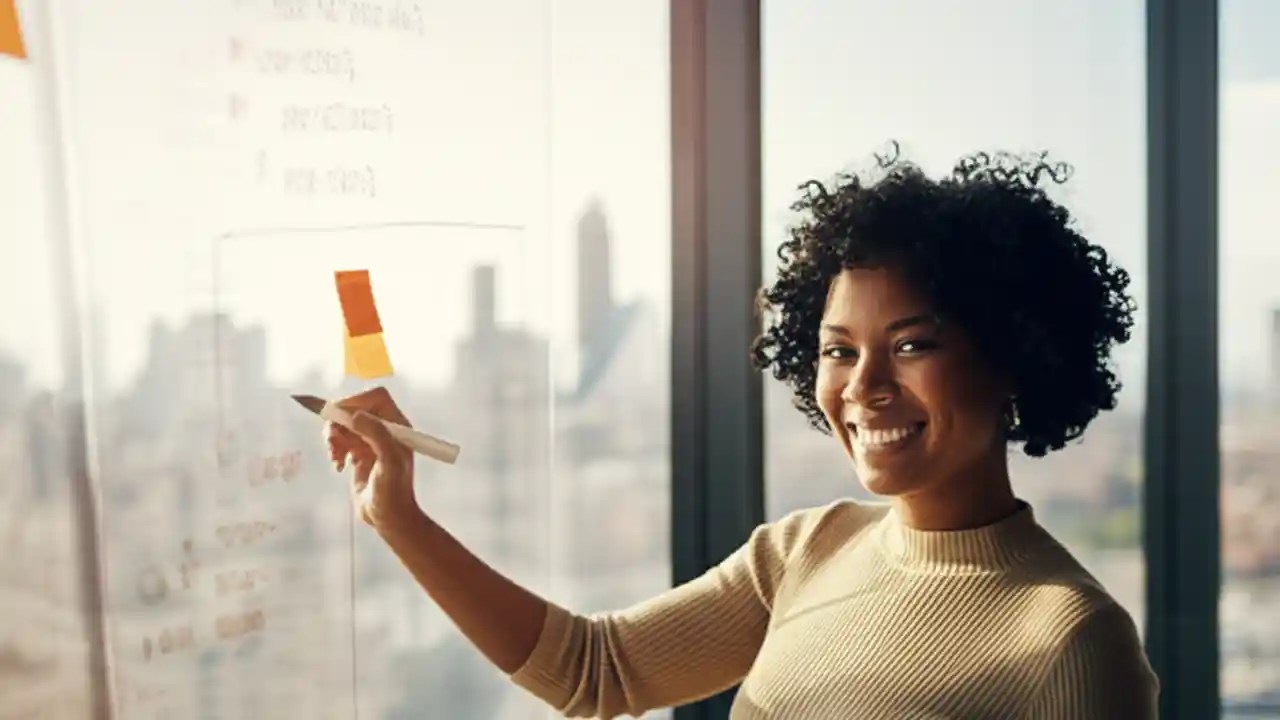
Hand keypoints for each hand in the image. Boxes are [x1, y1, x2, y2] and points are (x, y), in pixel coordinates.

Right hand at [324, 386, 416, 529]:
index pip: (375, 398)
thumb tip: (356, 415)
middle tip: (332, 442)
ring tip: (335, 457)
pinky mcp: (359, 453)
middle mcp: (385, 429)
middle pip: (354, 408)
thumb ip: (376, 434)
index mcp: (398, 425)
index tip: (340, 417)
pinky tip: (338, 465)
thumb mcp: (389, 462)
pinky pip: (340, 439)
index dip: (356, 402)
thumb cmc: (393, 492)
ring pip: (344, 424)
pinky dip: (334, 449)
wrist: (388, 518)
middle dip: (338, 422)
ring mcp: (371, 441)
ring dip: (333, 437)